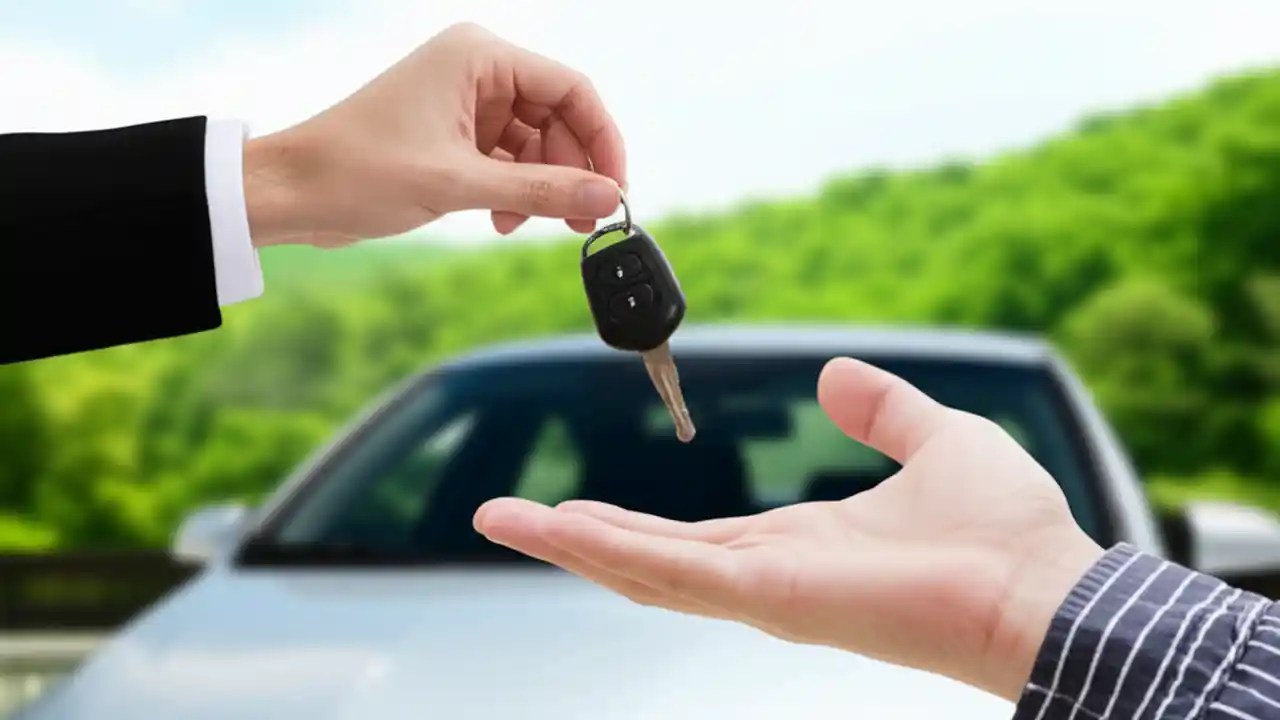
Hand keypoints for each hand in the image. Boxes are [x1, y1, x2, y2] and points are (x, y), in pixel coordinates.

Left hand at [243, 22, 625, 247]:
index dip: (601, 140)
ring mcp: (465, 102)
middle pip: (557, 118)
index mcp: (478, 56)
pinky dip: (513, 191)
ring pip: (535, 144)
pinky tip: (502, 219)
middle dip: (569, 171)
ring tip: (523, 223)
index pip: (571, 89)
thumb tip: (607, 199)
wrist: (293, 193)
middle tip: (578, 220)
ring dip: (539, 188)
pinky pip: (508, 159)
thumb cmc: (358, 172)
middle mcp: (476, 70)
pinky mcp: (453, 134)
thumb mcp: (460, 185)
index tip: (615, 189)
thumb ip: (542, 192)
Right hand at [473, 357, 1103, 701]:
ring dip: (570, 544)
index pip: (689, 537)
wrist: (1047, 586)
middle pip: (645, 558)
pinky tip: (558, 531)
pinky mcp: (774, 594)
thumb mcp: (932, 437)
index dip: (626, 523)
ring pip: (642, 569)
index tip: (574, 508)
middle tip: (503, 517)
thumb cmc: (1005, 530)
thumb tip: (834, 376)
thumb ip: (880, 410)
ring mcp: (765, 590)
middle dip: (573, 538)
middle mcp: (767, 574)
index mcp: (795, 543)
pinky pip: (674, 572)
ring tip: (503, 520)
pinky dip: (609, 552)